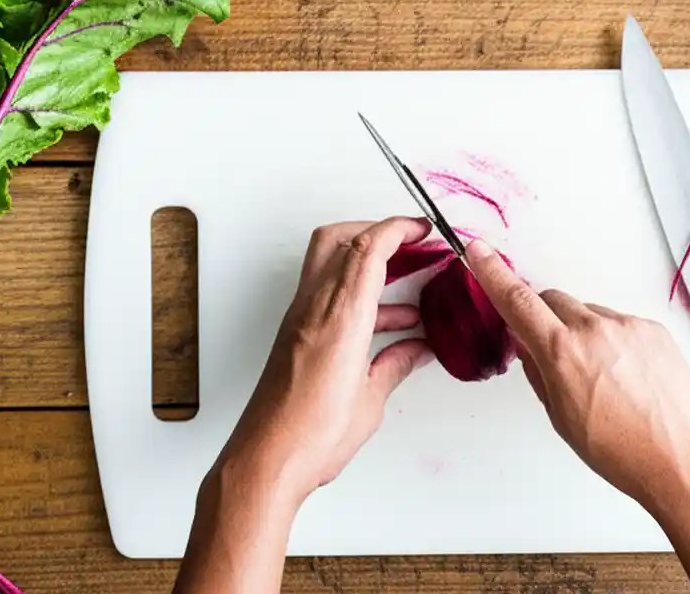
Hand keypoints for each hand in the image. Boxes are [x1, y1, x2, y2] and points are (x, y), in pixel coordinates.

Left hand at [214, 216, 435, 503]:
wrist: (266, 460)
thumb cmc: (310, 435)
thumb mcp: (370, 400)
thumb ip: (395, 366)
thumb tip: (417, 350)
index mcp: (341, 318)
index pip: (369, 248)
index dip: (399, 229)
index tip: (423, 228)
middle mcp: (315, 308)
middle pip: (341, 239)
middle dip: (379, 231)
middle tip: (413, 245)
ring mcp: (300, 319)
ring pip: (332, 264)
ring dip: (370, 265)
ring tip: (411, 292)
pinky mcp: (294, 335)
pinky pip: (329, 297)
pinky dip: (358, 296)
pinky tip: (389, 328)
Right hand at [463, 238, 689, 507]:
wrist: (677, 459)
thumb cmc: (617, 450)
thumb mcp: (559, 416)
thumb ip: (537, 371)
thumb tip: (527, 344)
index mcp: (561, 352)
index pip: (516, 300)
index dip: (492, 273)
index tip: (479, 251)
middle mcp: (594, 329)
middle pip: (552, 300)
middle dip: (543, 317)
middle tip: (551, 351)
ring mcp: (627, 326)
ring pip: (588, 313)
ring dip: (582, 332)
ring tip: (601, 377)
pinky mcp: (653, 330)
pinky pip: (620, 323)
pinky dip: (613, 341)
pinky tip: (626, 376)